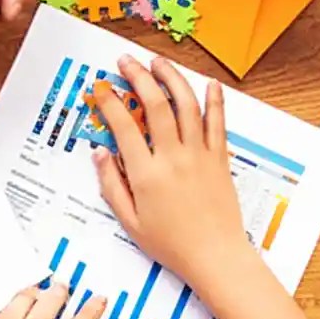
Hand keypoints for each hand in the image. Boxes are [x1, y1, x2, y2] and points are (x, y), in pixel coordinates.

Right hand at [91, 56, 249, 288]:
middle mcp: (174, 158)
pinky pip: (218, 122)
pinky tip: (209, 83)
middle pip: (155, 104)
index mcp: (147, 174)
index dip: (109, 102)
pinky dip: (215, 100)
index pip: (124, 126)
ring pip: (187, 105)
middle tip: (126, 62)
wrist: (216, 256)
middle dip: (138, 76)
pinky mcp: (219, 159)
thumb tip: (100, 153)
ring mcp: (200, 155)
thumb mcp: (130, 221)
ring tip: (159, 62)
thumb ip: (112, 184)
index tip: (100, 88)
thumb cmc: (172, 244)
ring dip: (171, 78)